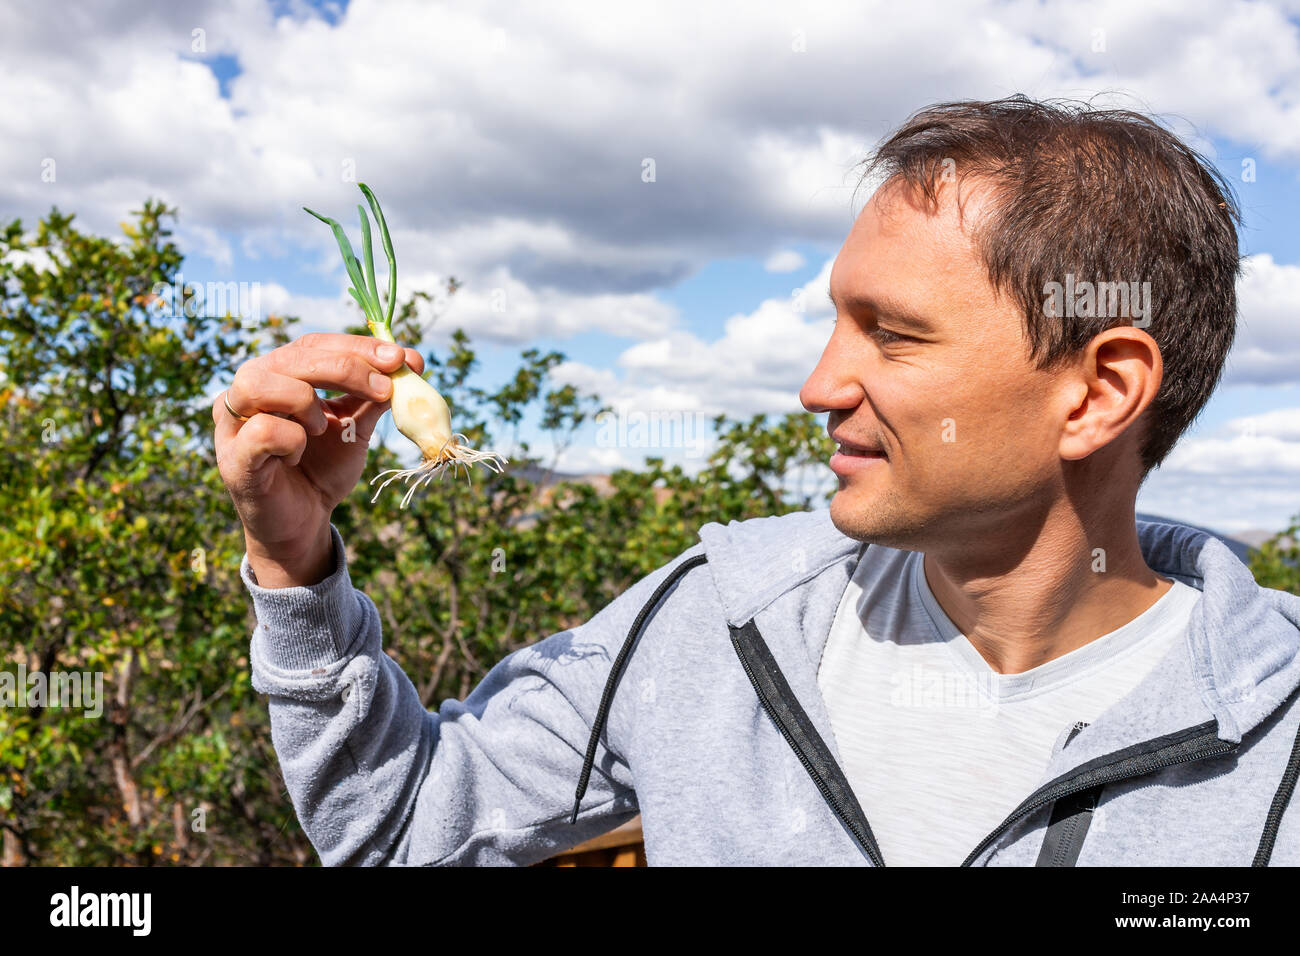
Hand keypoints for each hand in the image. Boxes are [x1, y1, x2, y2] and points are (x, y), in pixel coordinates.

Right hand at [213, 332, 424, 586]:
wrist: (305, 523)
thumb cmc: (323, 469)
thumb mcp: (355, 426)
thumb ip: (375, 395)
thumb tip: (410, 362)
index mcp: (278, 375)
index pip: (313, 344)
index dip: (357, 347)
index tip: (400, 358)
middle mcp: (249, 390)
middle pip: (290, 357)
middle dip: (345, 368)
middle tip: (385, 388)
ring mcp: (234, 423)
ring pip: (259, 382)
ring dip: (304, 400)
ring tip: (323, 428)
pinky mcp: (233, 458)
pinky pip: (261, 430)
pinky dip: (291, 439)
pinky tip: (298, 454)